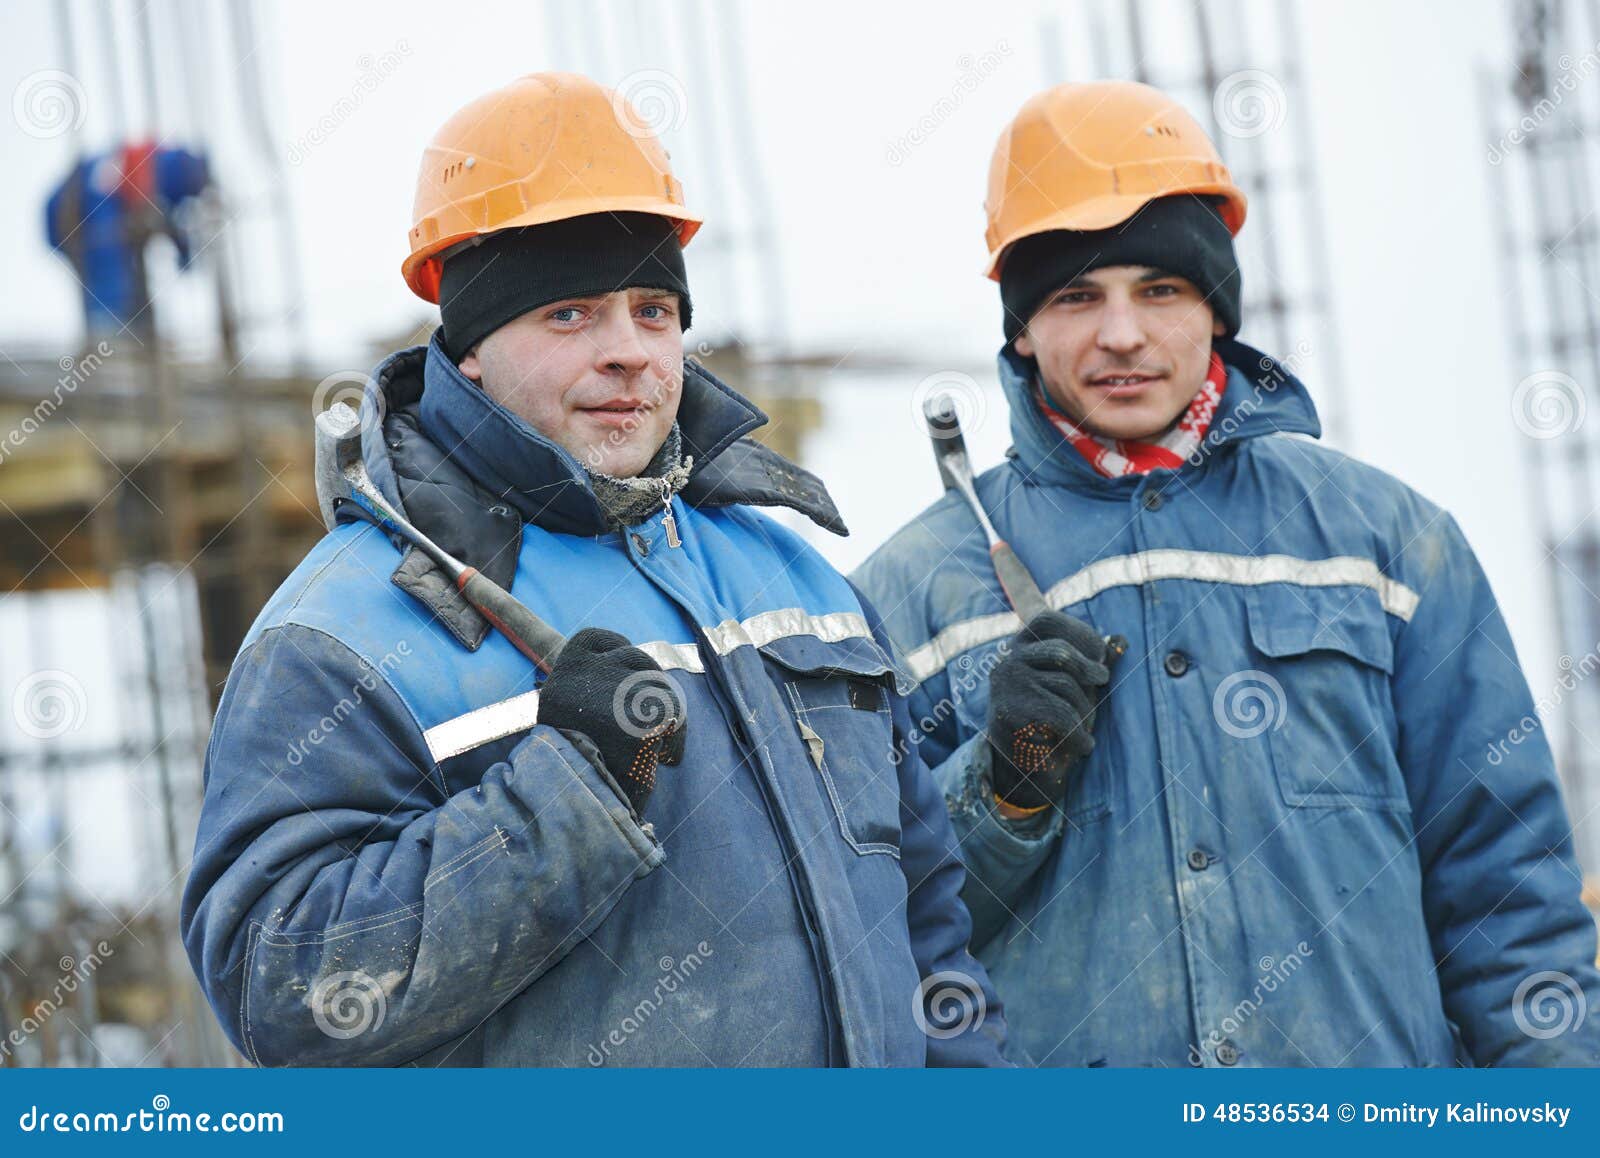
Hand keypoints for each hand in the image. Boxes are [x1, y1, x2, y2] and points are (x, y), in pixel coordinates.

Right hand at [538, 627, 687, 814]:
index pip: (596, 640)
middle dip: (647, 684)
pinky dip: (675, 740)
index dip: (616, 649)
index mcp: (565, 675)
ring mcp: (619, 695)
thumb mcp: (568, 716)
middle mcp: (589, 677)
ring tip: (651, 747)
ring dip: (663, 711)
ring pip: (659, 686)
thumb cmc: (573, 769)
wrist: (574, 807)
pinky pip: (676, 717)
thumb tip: (626, 664)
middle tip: (644, 721)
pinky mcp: (648, 720)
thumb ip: (589, 688)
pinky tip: (663, 761)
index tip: (625, 663)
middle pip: (636, 659)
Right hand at [986, 610, 1109, 812]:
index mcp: (1018, 648)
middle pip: (1060, 651)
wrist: (1023, 770)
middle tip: (1102, 680)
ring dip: (1085, 710)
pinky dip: (1079, 734)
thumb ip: (1093, 663)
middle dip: (1089, 669)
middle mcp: (1006, 661)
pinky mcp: (1009, 712)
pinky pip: (1059, 715)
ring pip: (1063, 684)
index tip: (1100, 654)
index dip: (1079, 632)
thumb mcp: (1075, 687)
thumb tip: (1122, 639)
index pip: (1046, 620)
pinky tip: (1085, 746)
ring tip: (1086, 728)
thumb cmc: (1053, 722)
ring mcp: (1006, 685)